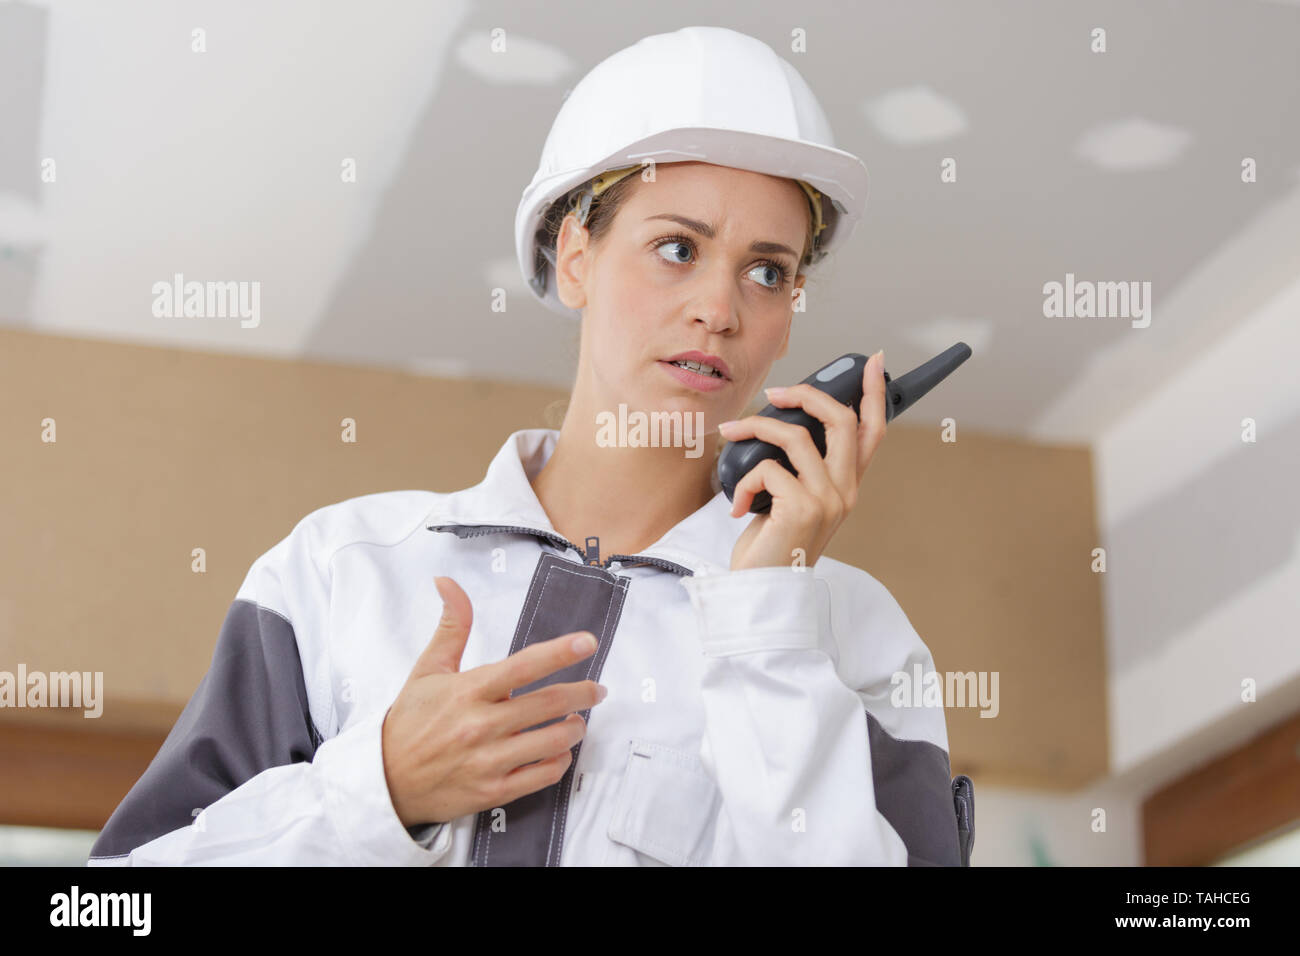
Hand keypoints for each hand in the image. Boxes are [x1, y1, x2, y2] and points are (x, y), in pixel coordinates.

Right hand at [381, 576, 606, 827]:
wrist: (385, 782)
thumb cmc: (410, 722)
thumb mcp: (428, 670)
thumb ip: (451, 626)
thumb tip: (448, 582)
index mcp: (468, 691)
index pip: (523, 666)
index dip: (560, 652)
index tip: (588, 642)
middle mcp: (481, 725)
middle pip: (548, 704)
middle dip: (583, 694)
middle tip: (597, 689)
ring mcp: (488, 761)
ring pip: (553, 741)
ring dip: (574, 728)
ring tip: (577, 720)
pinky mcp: (493, 792)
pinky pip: (542, 776)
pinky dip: (560, 761)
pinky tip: (560, 751)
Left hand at [718, 350, 887, 571]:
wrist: (762, 592)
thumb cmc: (771, 543)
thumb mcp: (791, 499)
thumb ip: (799, 466)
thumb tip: (782, 420)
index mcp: (847, 485)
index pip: (872, 431)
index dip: (875, 393)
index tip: (874, 361)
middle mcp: (845, 491)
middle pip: (840, 419)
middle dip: (805, 394)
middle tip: (774, 392)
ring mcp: (827, 500)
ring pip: (795, 437)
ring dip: (756, 427)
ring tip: (733, 434)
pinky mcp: (802, 508)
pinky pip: (768, 468)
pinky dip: (745, 479)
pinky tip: (738, 506)